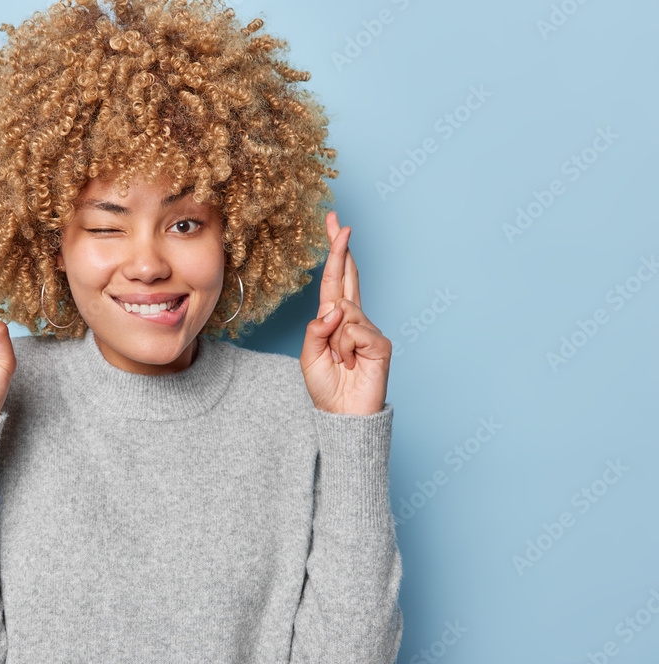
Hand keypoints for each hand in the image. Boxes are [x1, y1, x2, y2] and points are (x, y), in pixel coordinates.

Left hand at [299, 211, 390, 414]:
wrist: (342, 414)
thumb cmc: (326, 385)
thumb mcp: (309, 353)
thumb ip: (317, 328)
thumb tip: (336, 308)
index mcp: (334, 319)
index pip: (335, 280)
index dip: (336, 253)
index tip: (335, 225)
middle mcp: (354, 319)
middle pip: (348, 276)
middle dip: (341, 249)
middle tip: (339, 221)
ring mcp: (369, 329)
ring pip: (343, 312)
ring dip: (334, 340)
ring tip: (340, 361)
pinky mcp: (380, 343)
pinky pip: (354, 331)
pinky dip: (346, 348)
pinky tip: (352, 364)